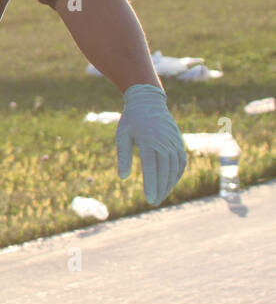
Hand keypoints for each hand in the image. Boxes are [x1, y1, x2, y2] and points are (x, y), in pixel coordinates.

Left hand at [116, 83, 186, 205]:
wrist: (148, 101)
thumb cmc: (131, 119)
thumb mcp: (122, 134)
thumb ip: (123, 155)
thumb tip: (123, 177)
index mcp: (148, 139)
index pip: (151, 167)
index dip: (151, 184)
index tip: (149, 199)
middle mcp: (164, 141)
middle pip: (164, 171)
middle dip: (160, 188)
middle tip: (153, 202)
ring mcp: (174, 142)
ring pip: (174, 168)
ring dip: (169, 184)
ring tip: (160, 196)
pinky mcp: (179, 143)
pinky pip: (181, 163)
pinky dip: (176, 175)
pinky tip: (169, 184)